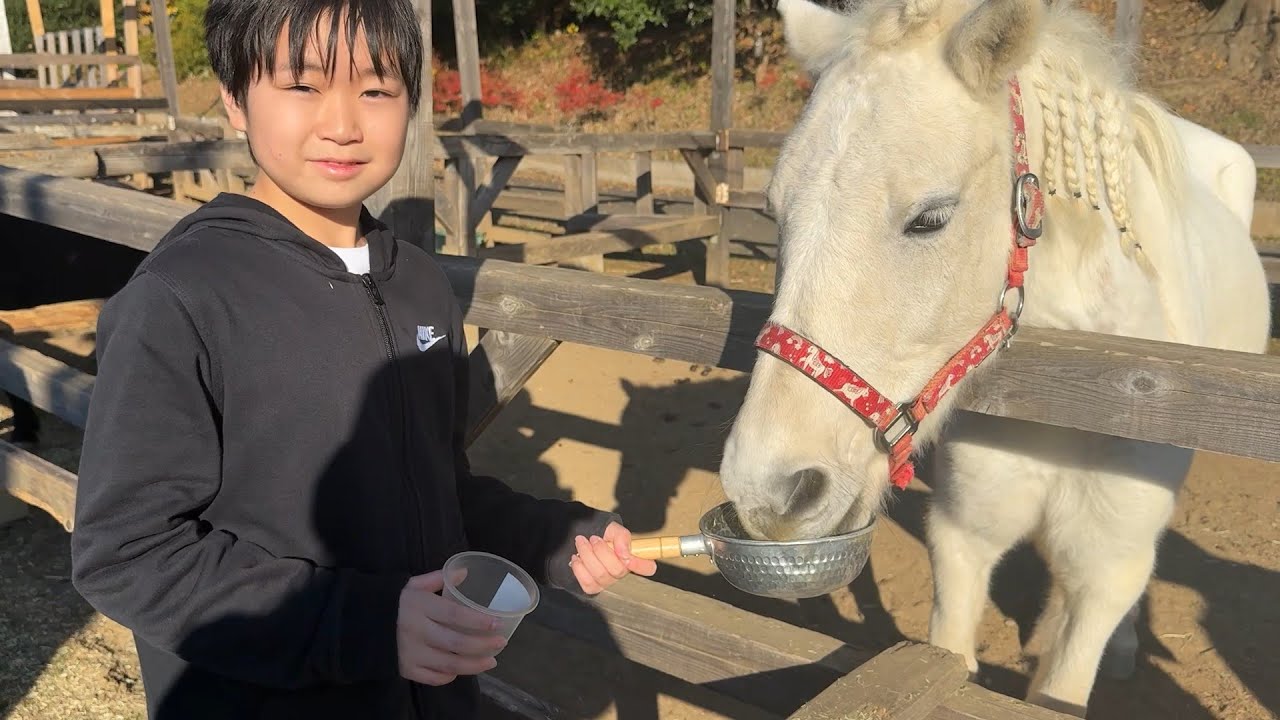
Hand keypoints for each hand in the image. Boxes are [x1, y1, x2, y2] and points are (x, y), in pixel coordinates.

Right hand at [397, 570, 507, 685]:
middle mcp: (416, 631)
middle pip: (456, 643)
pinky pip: (433, 678)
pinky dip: (450, 677)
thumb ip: (439, 578)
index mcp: (420, 606)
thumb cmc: (396, 602)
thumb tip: (465, 572)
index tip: (497, 624)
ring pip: (448, 664)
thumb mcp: (414, 585)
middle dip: (483, 646)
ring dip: (473, 665)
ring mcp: (410, 653)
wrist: (362, 622)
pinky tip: (461, 670)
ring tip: (491, 661)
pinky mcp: (405, 669)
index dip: (478, 621)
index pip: (455, 616)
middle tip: (501, 644)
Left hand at [569, 521, 658, 594]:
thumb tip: (624, 552)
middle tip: (593, 538)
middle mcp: (621, 572)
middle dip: (601, 551)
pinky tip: (577, 557)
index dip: (642, 565)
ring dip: (587, 555)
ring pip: (600, 574)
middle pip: (618, 570)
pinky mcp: (592, 587)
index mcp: (631, 557)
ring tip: (582, 542)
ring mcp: (607, 582)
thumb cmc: (600, 535)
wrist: (580, 539)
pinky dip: (579, 567)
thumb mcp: (613, 529)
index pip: (648, 567)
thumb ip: (622, 536)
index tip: (628, 557)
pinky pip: (587, 582)